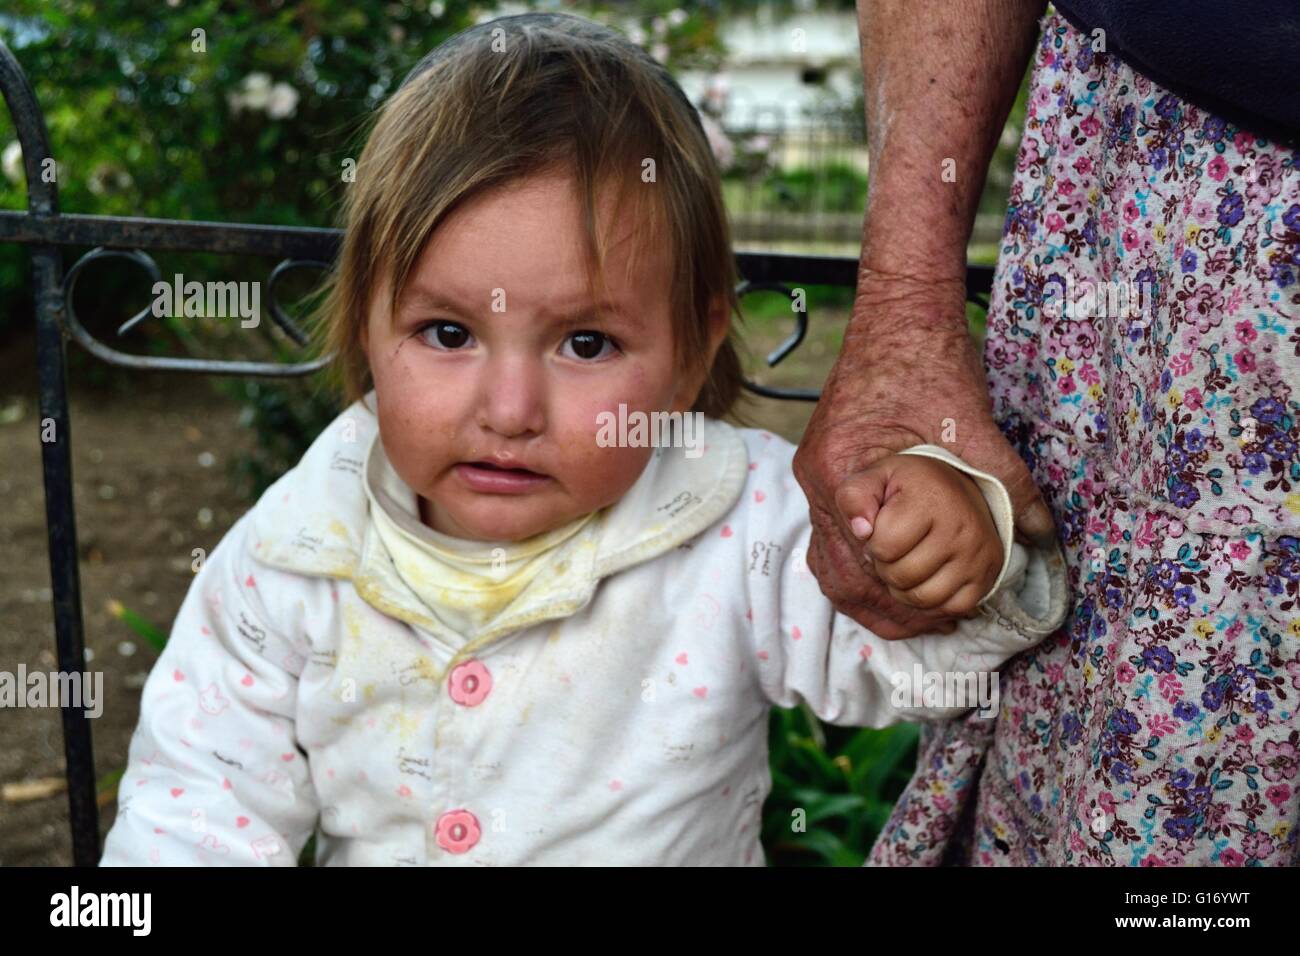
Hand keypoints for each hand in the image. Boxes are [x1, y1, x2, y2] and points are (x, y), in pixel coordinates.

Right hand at [793, 279, 1054, 639]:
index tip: (944, 611)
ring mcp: (814, 476)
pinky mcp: (823, 468)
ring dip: (868, 595)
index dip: (902, 595)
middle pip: (839, 575)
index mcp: (846, 470)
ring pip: (828, 563)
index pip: (864, 558)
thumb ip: (1007, 482)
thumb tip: (1039, 535)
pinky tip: (894, 576)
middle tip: (936, 626)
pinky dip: (861, 566)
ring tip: (915, 616)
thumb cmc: (930, 359)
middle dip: (886, 610)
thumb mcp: (974, 424)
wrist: (899, 310)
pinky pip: (831, 538)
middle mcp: (818, 480)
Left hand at [836, 453, 1001, 615]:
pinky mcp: (986, 577)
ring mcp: (977, 556)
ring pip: (922, 598)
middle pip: (900, 576)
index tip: (882, 527)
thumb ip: (855, 497)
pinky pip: (948, 608)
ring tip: (906, 563)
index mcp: (931, 499)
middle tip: (893, 549)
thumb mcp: (877, 479)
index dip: (872, 542)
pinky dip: (930, 601)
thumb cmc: (910, 488)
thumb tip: (860, 531)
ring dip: (903, 588)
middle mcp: (961, 528)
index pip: (884, 546)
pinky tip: (926, 577)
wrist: (959, 490)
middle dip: (885, 567)